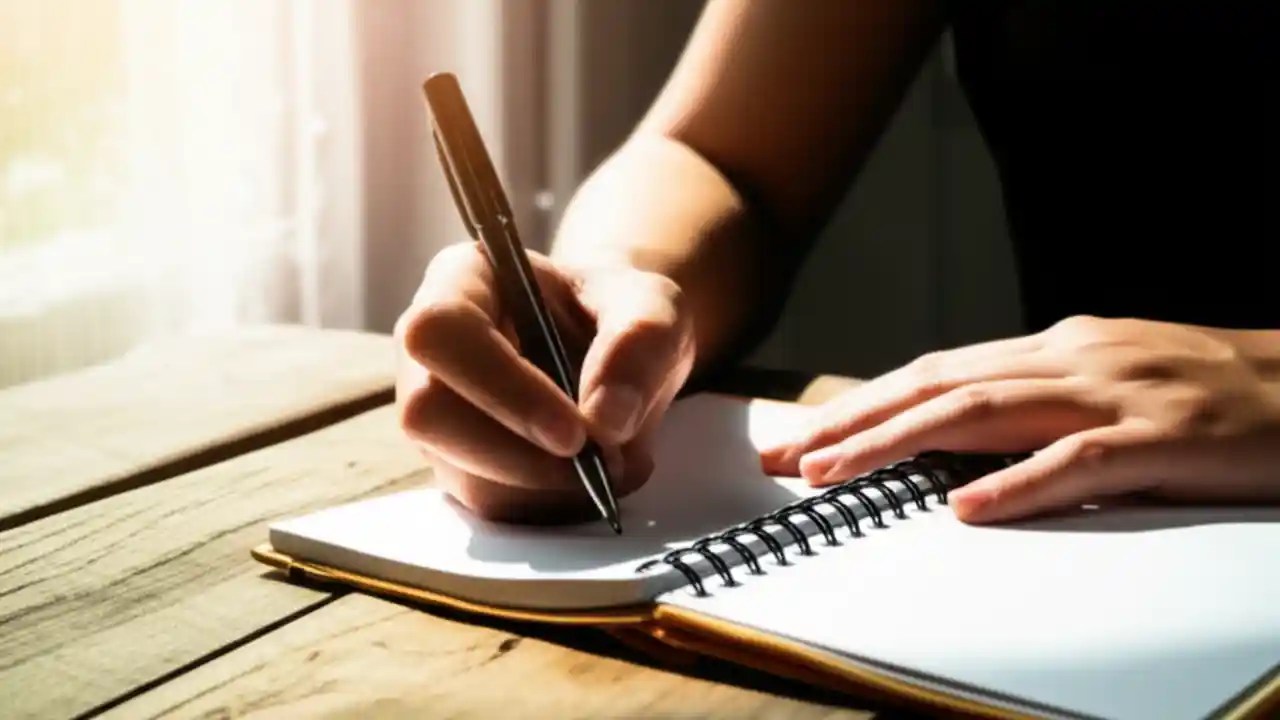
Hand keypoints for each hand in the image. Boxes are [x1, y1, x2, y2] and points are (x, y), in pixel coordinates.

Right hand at [394, 243, 694, 523]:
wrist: (619, 352)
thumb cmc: (621, 312)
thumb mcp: (654, 305)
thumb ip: (640, 341)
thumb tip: (607, 419)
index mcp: (461, 280)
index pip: (441, 331)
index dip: (499, 386)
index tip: (574, 431)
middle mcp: (431, 350)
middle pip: (428, 413)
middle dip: (518, 454)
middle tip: (599, 461)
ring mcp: (439, 414)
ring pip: (461, 473)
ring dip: (544, 487)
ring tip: (614, 464)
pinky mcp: (460, 464)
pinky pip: (489, 504)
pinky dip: (550, 505)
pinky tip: (593, 480)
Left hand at [760, 316, 1279, 522]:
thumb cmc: (1207, 391)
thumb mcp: (1105, 383)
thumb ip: (1034, 404)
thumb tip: (952, 437)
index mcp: (1052, 350)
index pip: (935, 373)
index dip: (862, 403)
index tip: (803, 434)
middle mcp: (1068, 359)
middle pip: (938, 386)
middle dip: (852, 421)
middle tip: (784, 453)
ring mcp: (1113, 394)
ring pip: (984, 414)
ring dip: (897, 442)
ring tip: (832, 470)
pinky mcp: (1160, 437)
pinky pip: (1077, 463)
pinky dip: (1016, 484)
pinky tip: (964, 506)